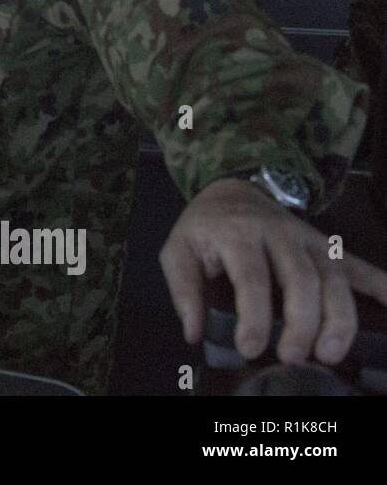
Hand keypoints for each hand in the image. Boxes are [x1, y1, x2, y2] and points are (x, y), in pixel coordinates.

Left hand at [160, 177, 386, 365]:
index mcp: (237, 233)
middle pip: (302, 279)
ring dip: (338, 318)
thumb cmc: (204, 227)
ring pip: (333, 276)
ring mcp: (308, 238)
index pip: (251, 278)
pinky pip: (357, 265)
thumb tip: (194, 332)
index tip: (251, 348)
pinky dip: (379, 285)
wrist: (232, 189)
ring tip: (331, 353)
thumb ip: (183, 290)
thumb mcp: (178, 250)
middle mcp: (279, 234)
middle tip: (293, 357)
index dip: (254, 316)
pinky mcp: (327, 245)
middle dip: (302, 322)